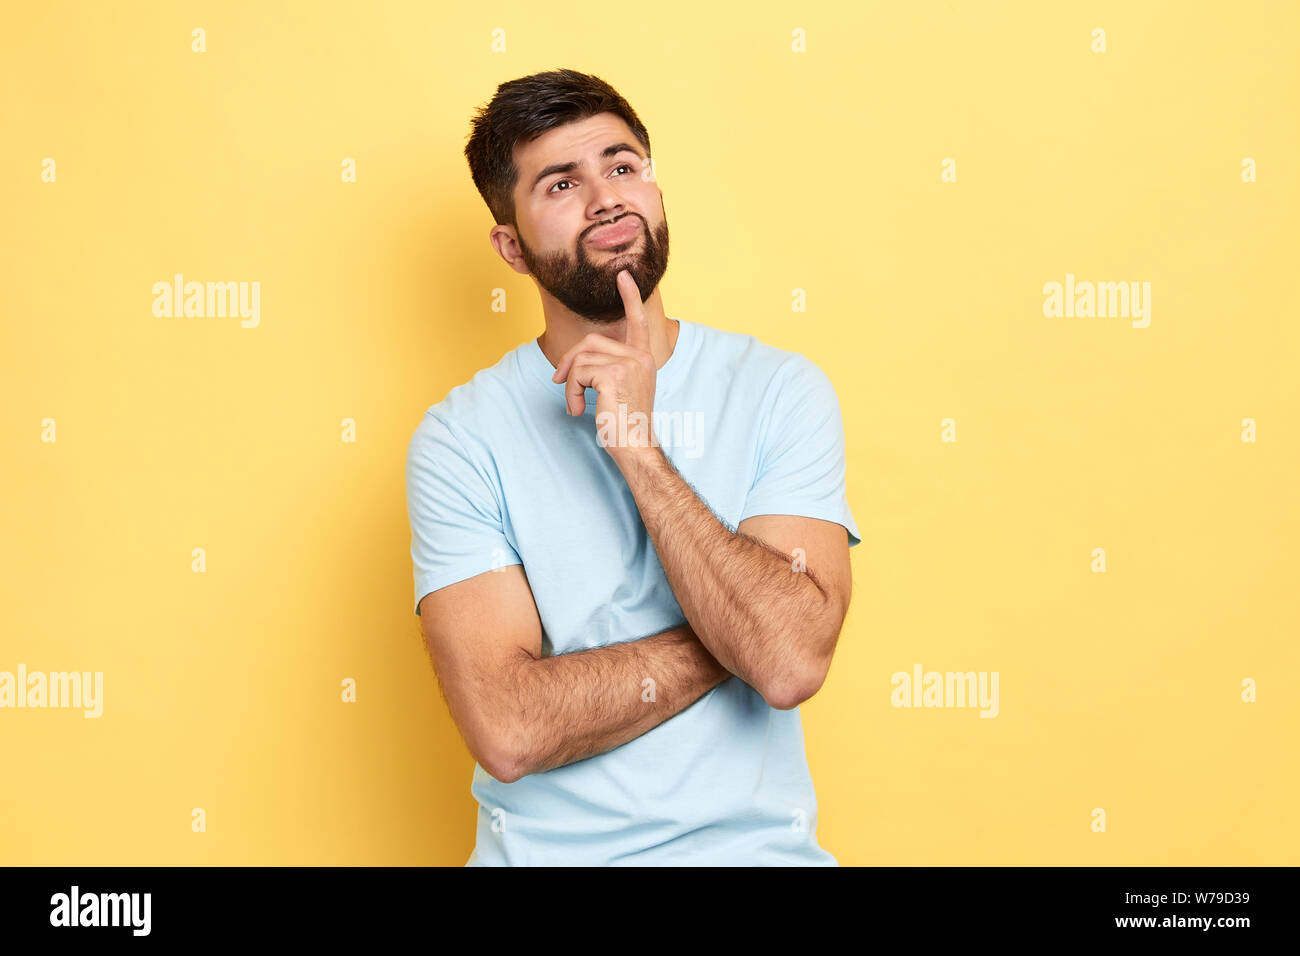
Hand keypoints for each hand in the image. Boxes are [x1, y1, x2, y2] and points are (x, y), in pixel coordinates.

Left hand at [550, 270, 657, 460]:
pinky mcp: (614, 374)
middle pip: (591, 342)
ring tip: (577, 405)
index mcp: (644, 358)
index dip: (630, 298)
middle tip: (560, 382)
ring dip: (571, 383)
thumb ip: (608, 368)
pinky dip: (572, 391)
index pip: (637, 322)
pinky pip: (578, 372)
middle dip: (569, 361)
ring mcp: (629, 363)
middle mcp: (640, 356)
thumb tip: (575, 361)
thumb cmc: (625, 425)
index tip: (623, 276)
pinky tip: (579, 409)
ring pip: (581, 358)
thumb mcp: (620, 390)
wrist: (634, 446)